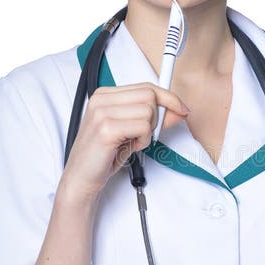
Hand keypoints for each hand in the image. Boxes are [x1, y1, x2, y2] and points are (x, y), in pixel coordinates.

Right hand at [60, 83, 189, 200]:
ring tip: (131, 142)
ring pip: (149, 111)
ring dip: (148, 132)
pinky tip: (129, 147)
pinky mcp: (107, 128)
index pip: (146, 86)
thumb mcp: (131, 131)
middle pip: (150, 95)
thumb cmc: (104, 154)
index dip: (168, 97)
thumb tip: (178, 109)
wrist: (82, 177)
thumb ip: (153, 117)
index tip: (181, 108)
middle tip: (142, 134)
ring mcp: (102, 112)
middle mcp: (102, 99)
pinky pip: (143, 127)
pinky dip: (143, 140)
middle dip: (156, 117)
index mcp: (105, 95)